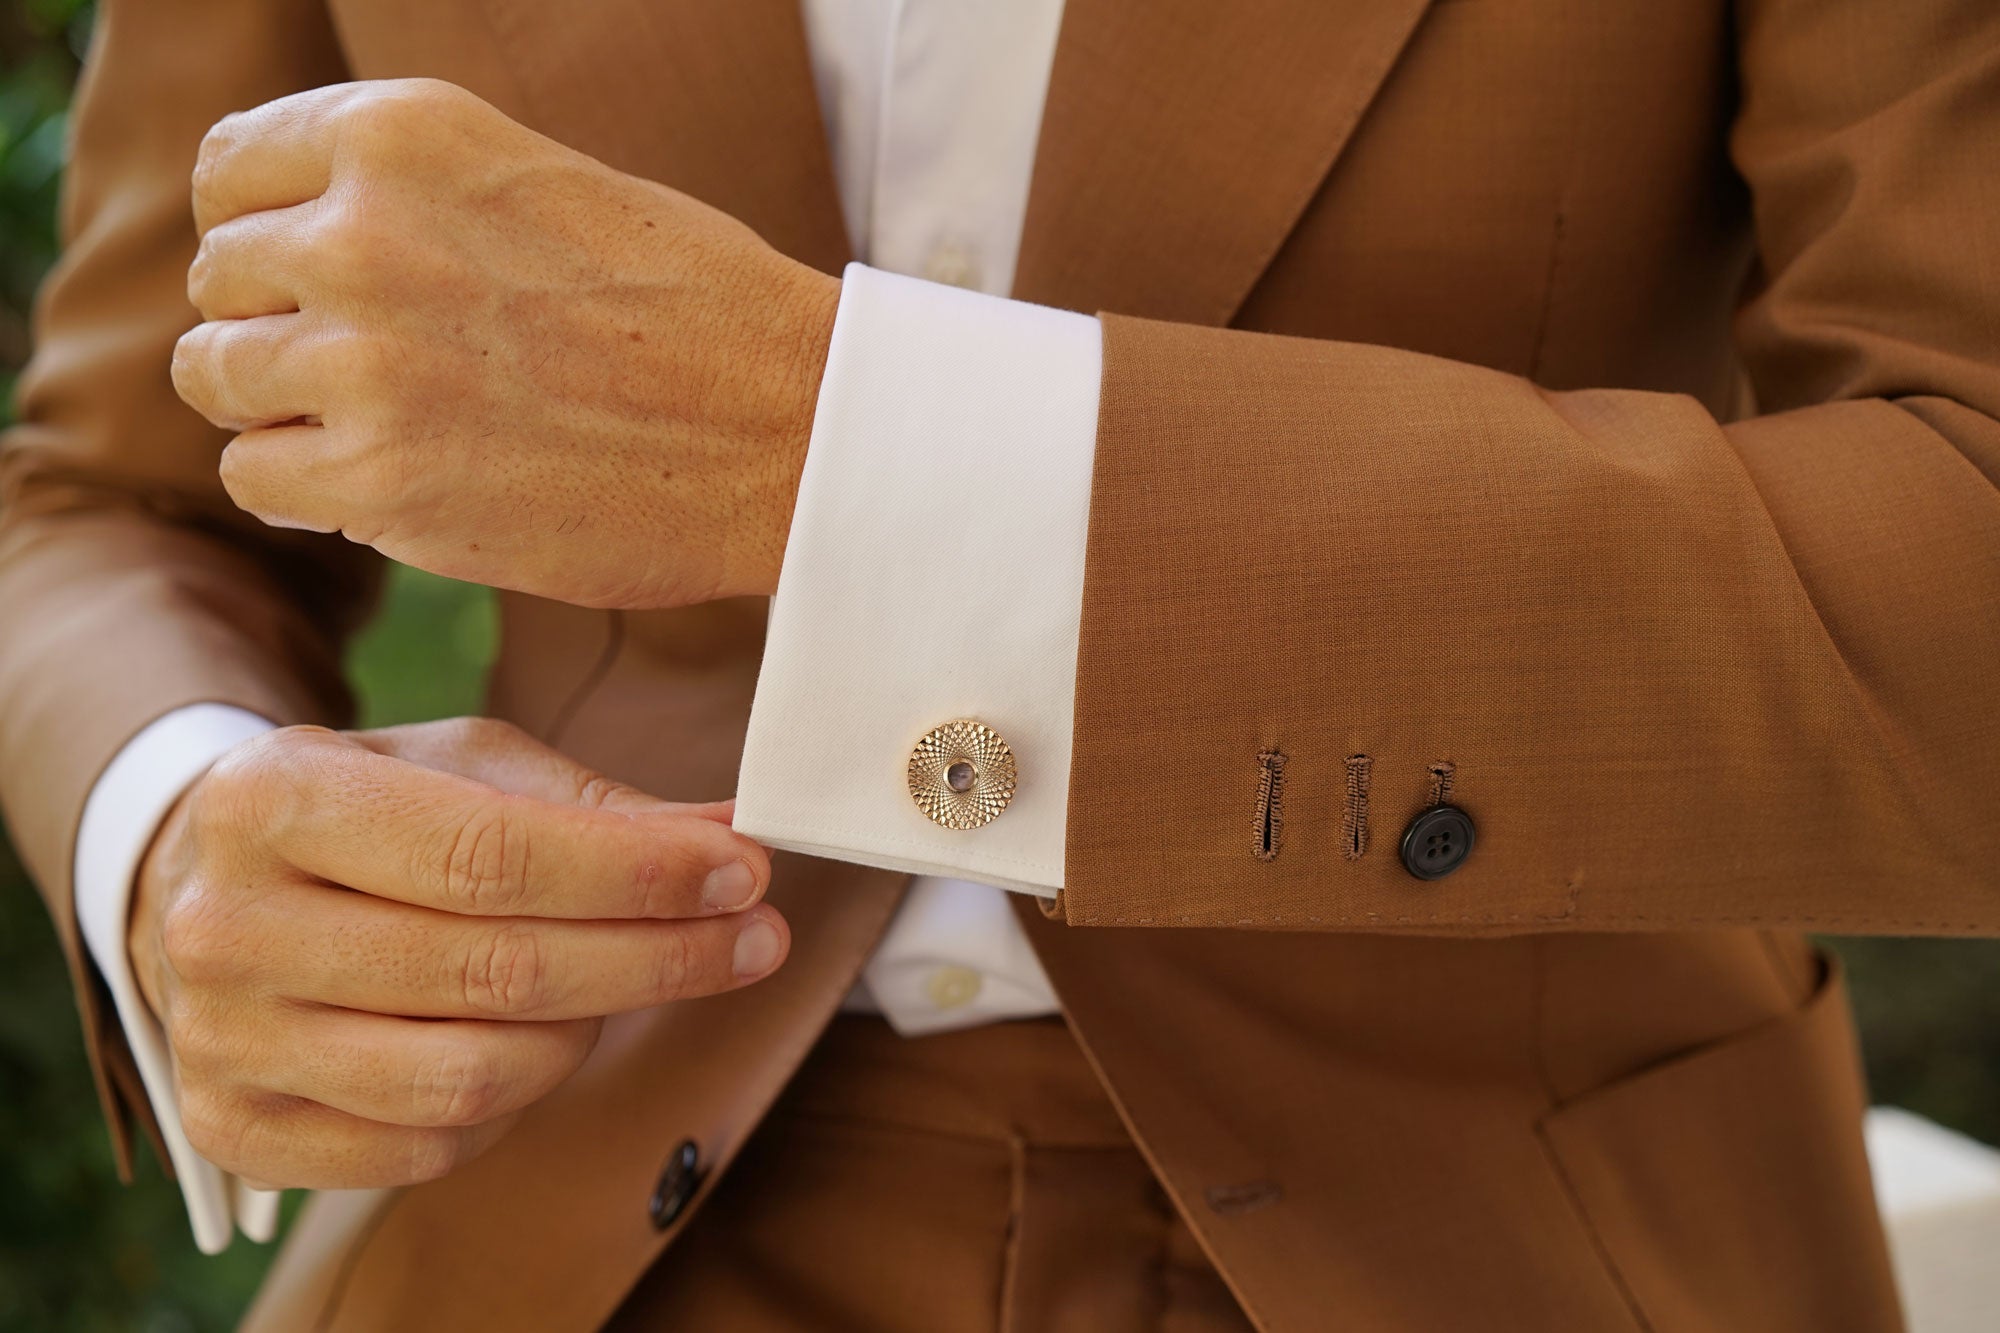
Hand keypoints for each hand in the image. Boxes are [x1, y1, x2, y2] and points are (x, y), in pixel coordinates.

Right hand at [127, 718, 787, 1189]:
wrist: (202, 885)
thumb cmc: (364, 811)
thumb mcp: (459, 764)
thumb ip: (593, 803)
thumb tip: (735, 831)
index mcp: (275, 800)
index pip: (490, 855)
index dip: (635, 874)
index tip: (742, 869)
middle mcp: (229, 926)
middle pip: (494, 972)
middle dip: (656, 956)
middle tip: (753, 934)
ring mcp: (226, 1040)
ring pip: (472, 1075)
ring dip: (591, 1032)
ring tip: (634, 981)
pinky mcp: (238, 1129)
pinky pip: (429, 1145)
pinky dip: (518, 1100)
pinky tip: (547, 1039)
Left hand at [171, 78, 839, 609]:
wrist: (790, 428)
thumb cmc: (697, 310)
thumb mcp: (546, 183)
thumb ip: (416, 198)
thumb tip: (299, 247)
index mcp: (404, 135)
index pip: (233, 170)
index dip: (262, 231)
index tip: (310, 279)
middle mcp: (362, 233)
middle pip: (222, 278)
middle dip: (277, 323)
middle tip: (370, 368)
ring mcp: (365, 361)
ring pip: (215, 377)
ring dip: (279, 407)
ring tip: (375, 426)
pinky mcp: (382, 480)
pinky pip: (256, 475)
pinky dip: (303, 486)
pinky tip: (383, 482)